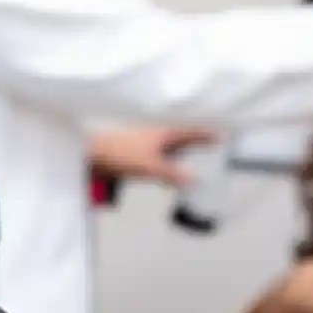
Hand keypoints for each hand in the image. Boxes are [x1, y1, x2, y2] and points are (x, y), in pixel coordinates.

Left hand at [89, 127, 215, 187]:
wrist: (91, 156)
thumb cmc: (120, 153)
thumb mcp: (151, 167)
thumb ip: (173, 175)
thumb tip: (196, 180)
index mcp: (163, 133)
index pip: (190, 131)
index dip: (206, 134)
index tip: (221, 135)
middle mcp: (156, 135)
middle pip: (182, 138)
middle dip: (196, 142)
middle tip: (212, 146)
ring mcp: (145, 144)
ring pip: (170, 148)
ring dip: (182, 154)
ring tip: (195, 163)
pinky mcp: (136, 154)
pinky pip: (159, 158)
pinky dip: (168, 165)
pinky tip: (168, 175)